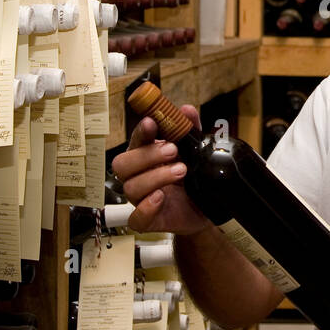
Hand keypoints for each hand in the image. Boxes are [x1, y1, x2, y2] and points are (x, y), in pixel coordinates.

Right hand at [110, 108, 211, 235]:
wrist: (207, 208)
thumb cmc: (194, 177)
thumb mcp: (196, 151)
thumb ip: (190, 130)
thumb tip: (186, 110)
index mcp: (146, 156)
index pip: (135, 141)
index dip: (140, 131)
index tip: (151, 123)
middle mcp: (139, 176)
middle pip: (122, 164)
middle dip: (146, 155)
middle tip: (172, 150)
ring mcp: (142, 198)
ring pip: (131, 188)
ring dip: (155, 177)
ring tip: (181, 171)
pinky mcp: (149, 220)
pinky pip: (136, 219)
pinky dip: (146, 208)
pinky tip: (161, 198)